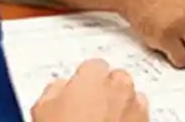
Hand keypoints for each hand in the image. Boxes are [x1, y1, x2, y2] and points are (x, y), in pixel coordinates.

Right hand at [31, 59, 148, 121]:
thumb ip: (55, 89)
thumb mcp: (42, 110)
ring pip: (132, 97)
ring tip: (104, 121)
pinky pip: (141, 116)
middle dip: (106, 90)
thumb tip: (60, 87)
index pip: (92, 67)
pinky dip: (132, 120)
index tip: (77, 92)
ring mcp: (136, 108)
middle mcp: (120, 88)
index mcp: (94, 77)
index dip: (83, 81)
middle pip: (116, 78)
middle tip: (89, 109)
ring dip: (121, 105)